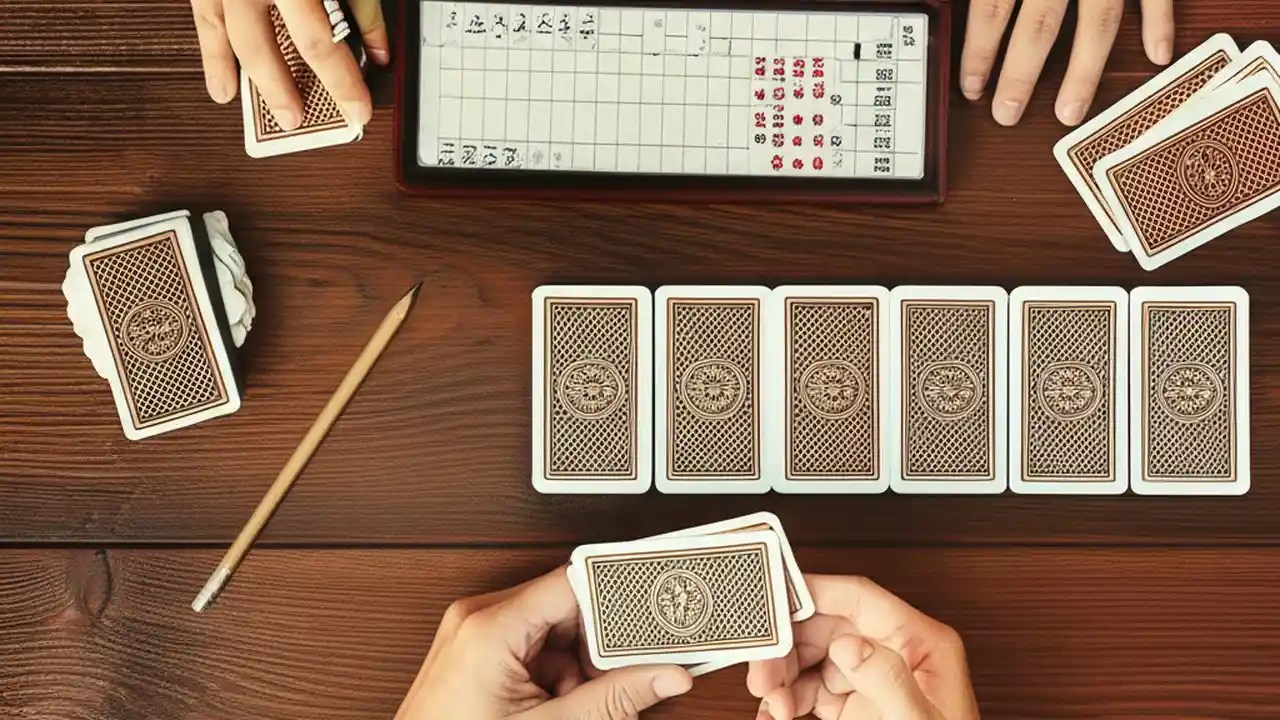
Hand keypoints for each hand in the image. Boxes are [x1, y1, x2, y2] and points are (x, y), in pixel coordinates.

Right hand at [189, 0, 390, 127]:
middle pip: (262, 45)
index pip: (319, 43)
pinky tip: (220, 81)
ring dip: (228, 70)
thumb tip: (378, 53)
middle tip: (294, 118)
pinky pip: (202, 16)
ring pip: (223, 31)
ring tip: (236, 100)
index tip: (358, 111)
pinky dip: (210, 49)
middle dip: (278, 87)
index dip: (341, 82)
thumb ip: (363, 8)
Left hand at [395, 567, 693, 719]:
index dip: (618, 595)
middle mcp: (478, 617)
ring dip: (576, 666)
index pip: (572, 581)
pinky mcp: (475, 650)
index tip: (650, 607)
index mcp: (490, 625)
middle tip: (619, 679)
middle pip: (566, 607)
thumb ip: (612, 699)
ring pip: (553, 629)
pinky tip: (557, 706)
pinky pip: (531, 645)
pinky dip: (553, 674)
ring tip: (576, 705)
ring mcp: (474, 633)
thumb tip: (663, 676)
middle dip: (597, 648)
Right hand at [748, 575, 978, 719]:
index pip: (859, 598)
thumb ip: (887, 680)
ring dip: (783, 676)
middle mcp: (894, 653)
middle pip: (826, 626)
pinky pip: (811, 687)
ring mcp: (872, 677)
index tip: (776, 602)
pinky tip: (776, 711)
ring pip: (812, 656)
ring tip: (772, 701)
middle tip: (764, 671)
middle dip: (788, 646)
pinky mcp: (855, 703)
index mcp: (921, 643)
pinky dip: (787, 697)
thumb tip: (849, 644)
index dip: (813, 593)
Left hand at [960, 0, 1175, 125]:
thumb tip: (961, 4)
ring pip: (1098, 21)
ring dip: (1083, 71)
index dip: (978, 51)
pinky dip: (1160, 23)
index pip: (992, 8)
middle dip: (1020, 74)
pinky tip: (1156, 56)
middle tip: (1006, 114)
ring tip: (1068, 114)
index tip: (971, 88)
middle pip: (1039, 25)